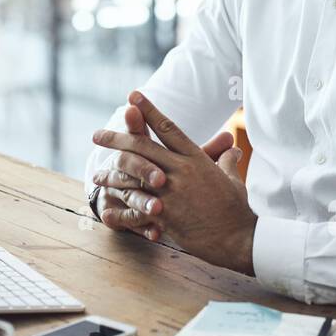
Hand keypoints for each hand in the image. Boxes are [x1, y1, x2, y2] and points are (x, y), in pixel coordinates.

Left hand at [91, 104, 234, 241]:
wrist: (238, 238)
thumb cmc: (237, 209)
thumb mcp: (233, 179)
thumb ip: (226, 160)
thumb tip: (232, 146)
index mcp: (196, 158)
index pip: (168, 127)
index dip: (148, 110)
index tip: (133, 96)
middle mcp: (181, 170)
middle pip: (142, 146)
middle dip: (117, 138)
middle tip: (97, 134)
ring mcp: (171, 192)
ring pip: (133, 175)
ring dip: (112, 174)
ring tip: (96, 175)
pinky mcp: (165, 214)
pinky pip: (135, 207)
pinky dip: (120, 209)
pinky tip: (105, 209)